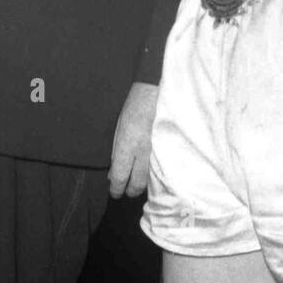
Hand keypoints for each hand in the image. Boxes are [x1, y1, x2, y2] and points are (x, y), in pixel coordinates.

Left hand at [108, 81, 158, 197]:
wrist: (157, 90)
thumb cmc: (134, 108)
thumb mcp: (119, 129)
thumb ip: (116, 154)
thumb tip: (113, 175)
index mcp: (128, 145)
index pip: (120, 177)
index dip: (117, 189)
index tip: (116, 193)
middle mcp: (144, 151)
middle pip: (138, 183)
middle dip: (131, 191)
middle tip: (128, 191)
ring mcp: (159, 150)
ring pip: (152, 179)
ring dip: (144, 184)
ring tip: (139, 183)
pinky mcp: (169, 147)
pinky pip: (162, 168)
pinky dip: (156, 174)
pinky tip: (153, 174)